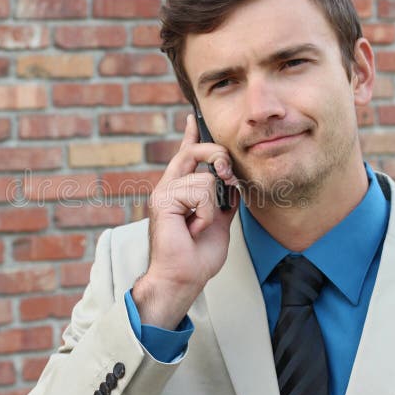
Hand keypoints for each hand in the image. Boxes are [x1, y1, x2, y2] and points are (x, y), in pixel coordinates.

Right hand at [132, 114, 240, 328]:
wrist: (183, 278)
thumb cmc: (197, 256)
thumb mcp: (219, 221)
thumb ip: (224, 199)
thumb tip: (232, 182)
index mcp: (181, 190)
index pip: (186, 155)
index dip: (191, 135)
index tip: (193, 117)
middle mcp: (169, 186)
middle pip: (194, 151)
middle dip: (217, 156)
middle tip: (227, 175)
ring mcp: (163, 191)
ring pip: (205, 178)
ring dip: (212, 207)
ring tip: (199, 225)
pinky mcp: (163, 199)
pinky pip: (200, 192)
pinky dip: (205, 214)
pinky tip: (194, 227)